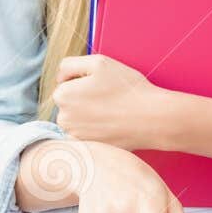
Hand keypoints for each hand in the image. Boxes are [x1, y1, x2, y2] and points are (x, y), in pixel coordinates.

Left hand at [52, 56, 175, 150]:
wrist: (152, 119)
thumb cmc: (127, 88)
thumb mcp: (99, 62)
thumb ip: (69, 65)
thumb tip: (59, 79)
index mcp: (63, 96)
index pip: (65, 84)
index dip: (83, 81)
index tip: (101, 86)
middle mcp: (63, 119)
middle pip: (68, 104)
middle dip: (82, 100)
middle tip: (108, 99)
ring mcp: (75, 137)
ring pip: (76, 120)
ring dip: (88, 115)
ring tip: (111, 112)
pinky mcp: (88, 149)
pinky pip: (85, 135)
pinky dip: (95, 130)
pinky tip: (111, 125)